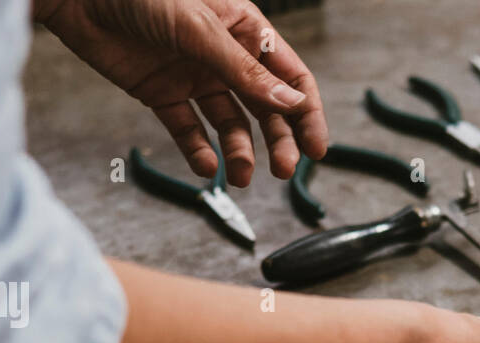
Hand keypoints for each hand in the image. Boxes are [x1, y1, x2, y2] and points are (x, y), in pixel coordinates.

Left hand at [35, 0, 327, 184]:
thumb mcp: (199, 29)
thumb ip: (244, 71)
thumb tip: (291, 104)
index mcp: (244, 28)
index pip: (290, 76)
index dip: (307, 112)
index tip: (316, 148)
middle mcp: (224, 55)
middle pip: (266, 106)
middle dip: (278, 140)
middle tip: (284, 170)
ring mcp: (194, 76)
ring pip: (231, 123)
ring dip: (241, 151)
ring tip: (240, 176)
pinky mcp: (163, 94)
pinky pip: (189, 129)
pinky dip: (199, 151)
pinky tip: (208, 167)